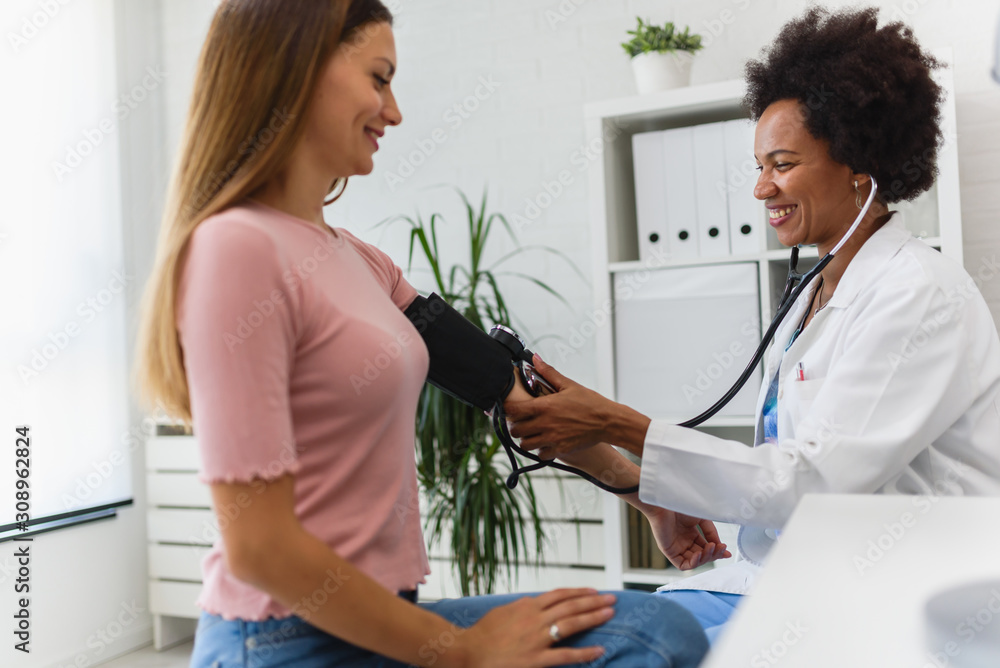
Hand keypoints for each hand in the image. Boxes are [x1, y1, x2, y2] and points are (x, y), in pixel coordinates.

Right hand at [455, 588, 613, 666]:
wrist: (468, 651)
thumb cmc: (482, 633)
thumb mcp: (503, 611)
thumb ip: (522, 606)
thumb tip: (534, 602)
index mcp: (528, 605)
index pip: (560, 595)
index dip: (579, 592)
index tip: (593, 591)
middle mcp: (536, 618)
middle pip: (571, 605)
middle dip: (594, 601)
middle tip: (612, 598)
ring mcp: (538, 638)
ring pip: (572, 623)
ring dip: (593, 617)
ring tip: (610, 613)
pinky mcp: (537, 659)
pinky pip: (566, 655)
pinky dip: (585, 652)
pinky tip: (599, 650)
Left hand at [503, 356, 619, 459]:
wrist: (608, 421)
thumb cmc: (590, 402)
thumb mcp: (568, 384)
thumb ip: (548, 372)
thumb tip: (535, 359)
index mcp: (544, 406)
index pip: (513, 411)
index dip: (508, 411)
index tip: (512, 409)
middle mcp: (545, 424)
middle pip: (515, 431)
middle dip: (516, 427)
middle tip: (523, 422)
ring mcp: (552, 438)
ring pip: (525, 445)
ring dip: (526, 439)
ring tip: (533, 433)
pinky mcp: (560, 449)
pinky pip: (541, 455)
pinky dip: (540, 450)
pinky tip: (546, 442)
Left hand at [645, 506, 731, 570]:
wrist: (667, 500)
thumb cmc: (681, 505)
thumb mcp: (702, 519)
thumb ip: (711, 533)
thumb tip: (720, 546)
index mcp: (690, 534)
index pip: (705, 548)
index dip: (716, 552)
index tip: (727, 551)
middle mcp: (683, 542)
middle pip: (701, 556)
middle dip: (713, 555)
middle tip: (720, 548)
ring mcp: (676, 547)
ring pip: (694, 562)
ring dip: (705, 558)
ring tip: (711, 547)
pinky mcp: (668, 551)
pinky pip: (681, 564)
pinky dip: (693, 563)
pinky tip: (699, 555)